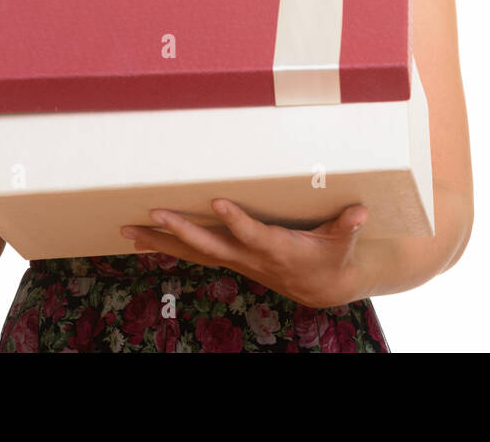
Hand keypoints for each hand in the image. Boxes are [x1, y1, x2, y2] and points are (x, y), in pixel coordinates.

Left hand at [121, 200, 368, 309]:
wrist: (323, 287)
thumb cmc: (333, 255)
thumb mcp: (343, 240)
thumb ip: (348, 225)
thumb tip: (360, 213)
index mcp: (277, 248)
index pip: (253, 234)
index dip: (236, 221)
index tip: (217, 203)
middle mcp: (251, 257)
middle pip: (211, 245)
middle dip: (181, 230)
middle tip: (153, 214)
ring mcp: (237, 261)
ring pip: (194, 251)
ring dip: (160, 241)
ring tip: (128, 230)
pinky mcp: (230, 259)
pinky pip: (193, 253)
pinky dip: (167, 246)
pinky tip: (142, 238)